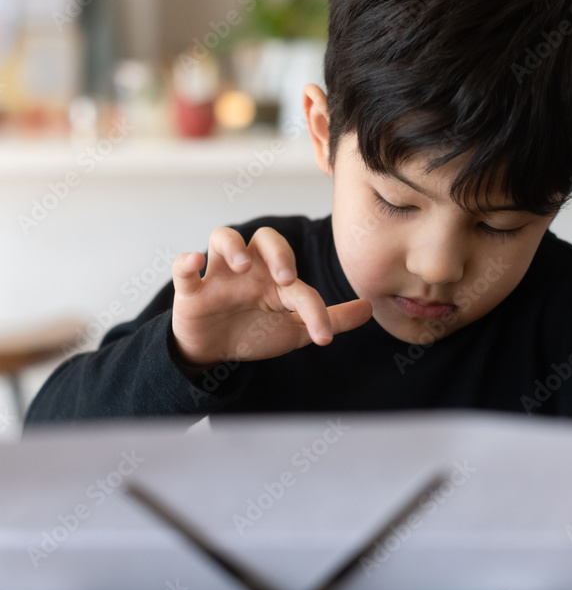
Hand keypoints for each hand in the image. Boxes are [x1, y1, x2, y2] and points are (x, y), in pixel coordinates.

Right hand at [171, 225, 373, 367]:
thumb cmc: (254, 332)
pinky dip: (186, 261)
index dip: (315, 309)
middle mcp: (250, 270)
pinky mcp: (191, 290)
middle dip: (278, 252)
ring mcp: (219, 276)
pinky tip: (194, 261)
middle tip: (285, 277)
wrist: (214, 352)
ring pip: (223, 237)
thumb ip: (330, 319)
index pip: (300, 283)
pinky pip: (184, 268)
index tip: (322, 338)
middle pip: (265, 237)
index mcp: (276, 278)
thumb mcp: (295, 330)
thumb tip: (369, 308)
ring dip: (234, 247)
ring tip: (242, 265)